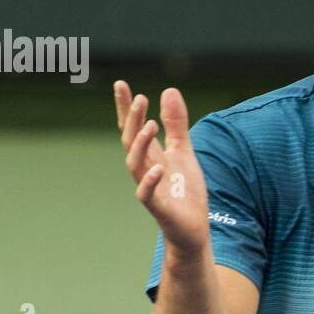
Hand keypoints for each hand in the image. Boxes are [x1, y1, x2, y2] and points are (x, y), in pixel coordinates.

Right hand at [114, 81, 209, 253]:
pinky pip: (147, 194)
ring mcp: (149, 188)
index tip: (120, 84)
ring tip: (150, 124)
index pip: (133, 128)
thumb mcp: (184, 151)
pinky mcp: (159, 208)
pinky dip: (150, 181)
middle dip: (132, 120)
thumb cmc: (184, 192)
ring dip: (141, 144)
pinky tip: (158, 168)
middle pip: (131, 141)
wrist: (193, 228)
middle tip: (139, 99)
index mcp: (151, 155)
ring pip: (135, 164)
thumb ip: (176, 124)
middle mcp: (145, 169)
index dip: (125, 108)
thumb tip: (168, 90)